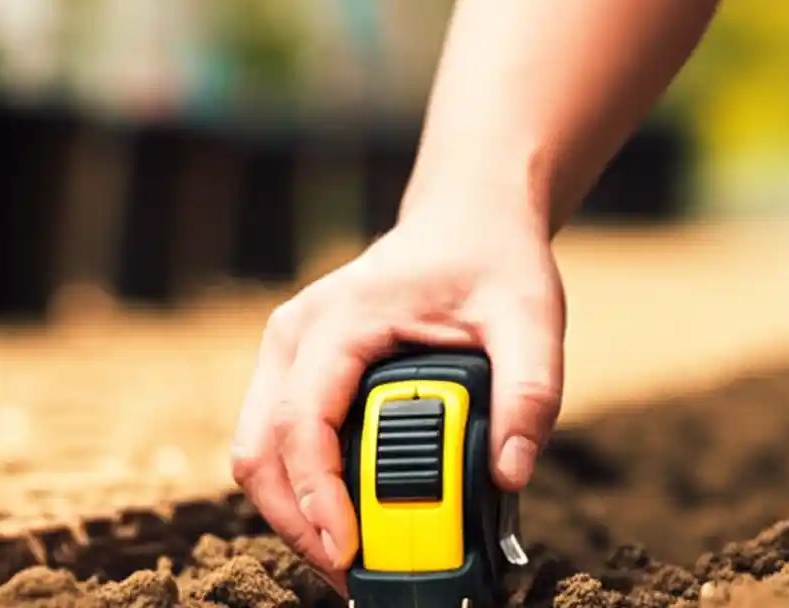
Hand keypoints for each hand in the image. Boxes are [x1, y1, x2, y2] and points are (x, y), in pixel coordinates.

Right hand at [229, 208, 564, 590]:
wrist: (466, 218)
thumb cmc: (491, 258)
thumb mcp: (531, 318)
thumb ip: (529, 393)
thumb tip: (510, 474)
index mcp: (341, 318)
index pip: (301, 422)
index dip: (317, 497)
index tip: (350, 551)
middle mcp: (297, 334)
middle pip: (258, 450)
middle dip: (296, 523)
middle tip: (352, 575)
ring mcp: (289, 351)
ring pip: (257, 452)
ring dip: (294, 513)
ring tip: (354, 559)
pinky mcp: (299, 370)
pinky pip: (279, 442)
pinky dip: (303, 489)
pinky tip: (349, 518)